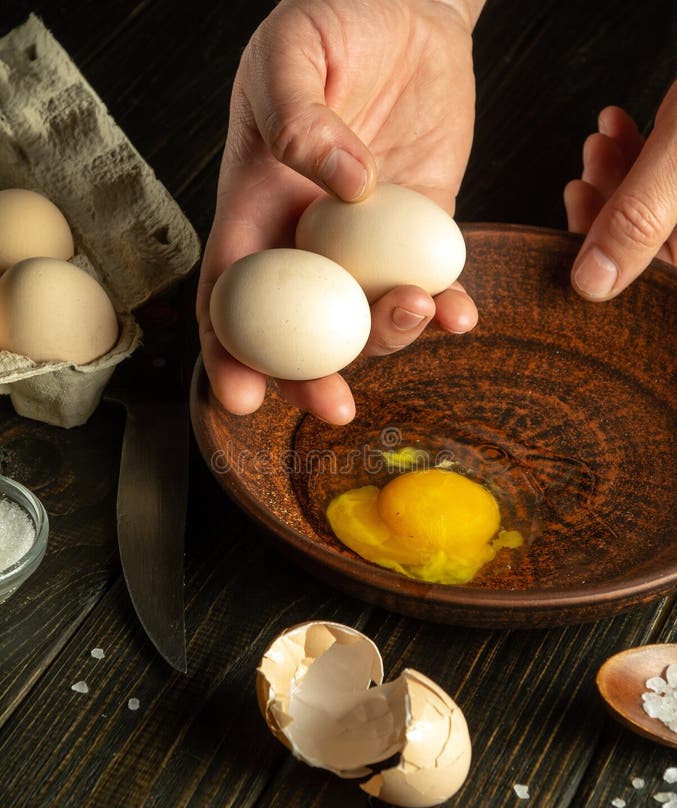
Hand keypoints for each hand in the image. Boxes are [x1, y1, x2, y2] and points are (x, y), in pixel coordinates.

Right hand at [197, 0, 482, 423]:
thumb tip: (342, 187)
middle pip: (299, 330)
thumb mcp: (292, 52)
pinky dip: (444, 309)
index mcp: (256, 205)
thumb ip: (299, 115)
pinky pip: (429, 284)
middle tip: (337, 406)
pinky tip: (459, 312)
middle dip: (312, 377)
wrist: (406, 10)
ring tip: (418, 311)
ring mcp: (365, 244)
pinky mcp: (421, 233)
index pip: (231, 293)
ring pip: (367, 318)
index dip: (230, 351)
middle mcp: (307, 239)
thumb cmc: (331, 23)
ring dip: (389, 337)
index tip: (242, 396)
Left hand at [565, 80, 676, 299]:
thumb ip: (639, 220)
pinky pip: (668, 175)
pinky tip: (618, 128)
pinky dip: (637, 152)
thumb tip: (593, 284)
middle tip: (580, 189)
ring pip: (657, 209)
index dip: (618, 273)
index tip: (576, 255)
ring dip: (616, 178)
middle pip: (657, 247)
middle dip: (609, 216)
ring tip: (599, 147)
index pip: (665, 283)